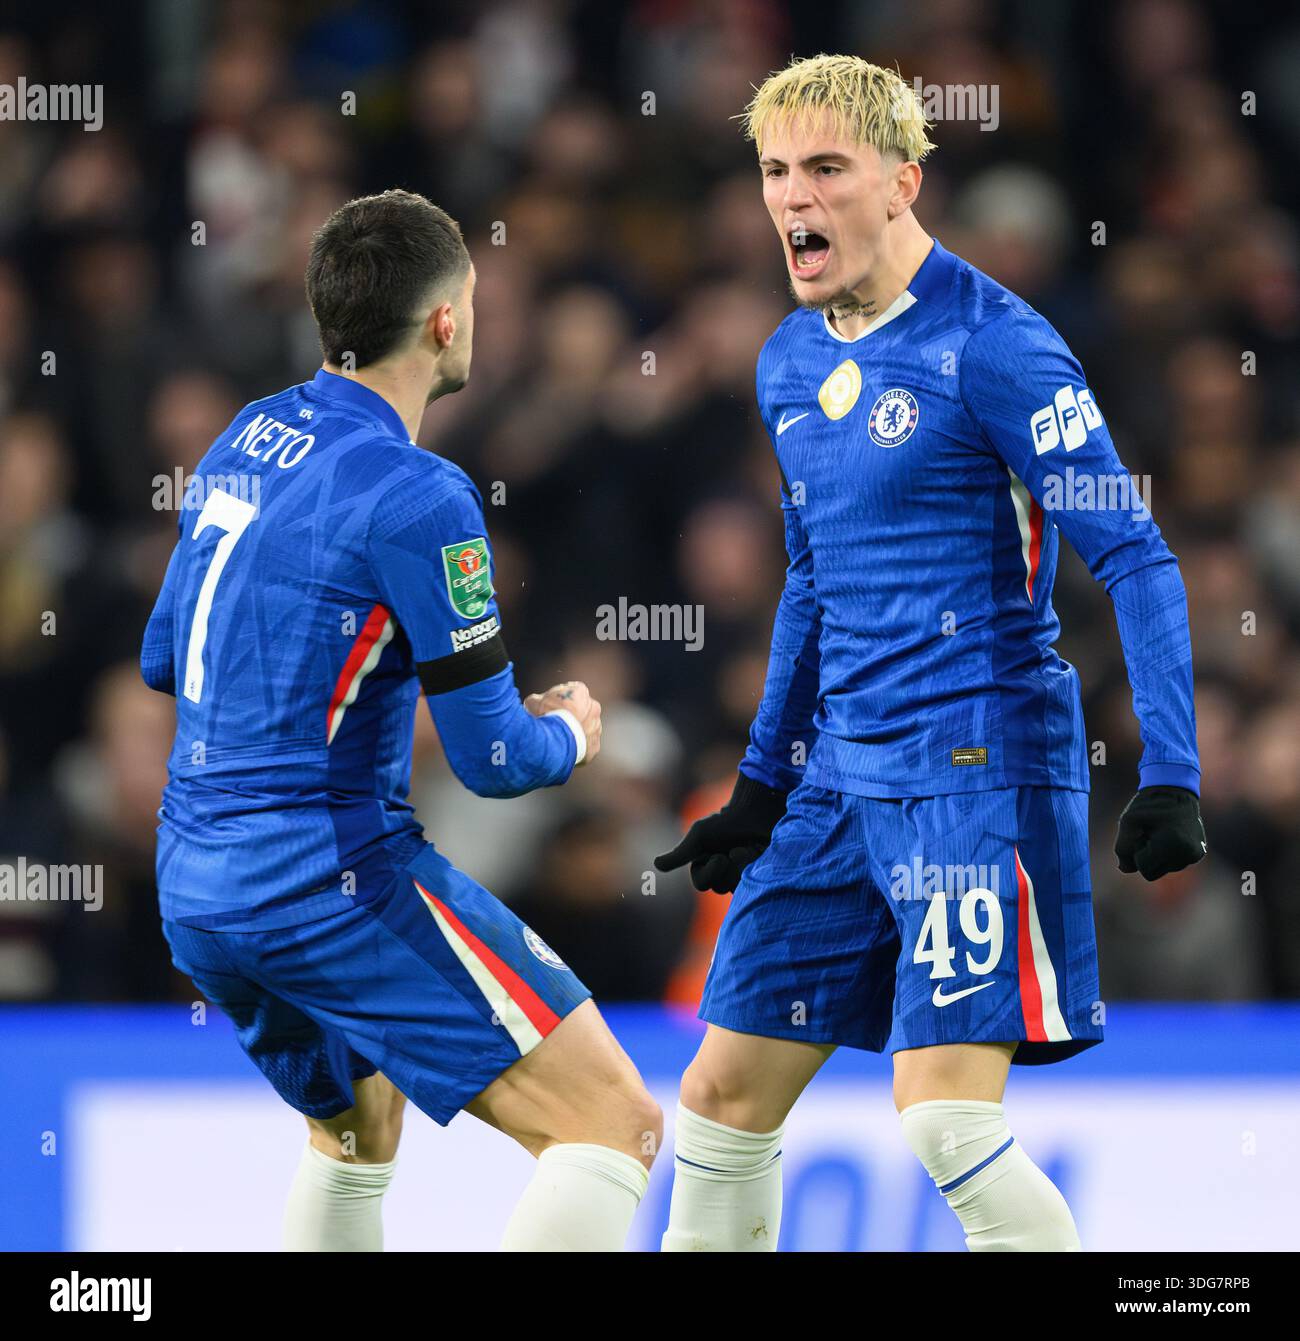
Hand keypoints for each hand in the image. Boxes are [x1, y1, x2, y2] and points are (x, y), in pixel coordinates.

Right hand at [525, 680, 600, 764]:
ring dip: (577, 732)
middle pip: (583, 710)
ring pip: (587, 729)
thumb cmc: (544, 718)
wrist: (555, 742)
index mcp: (580, 692)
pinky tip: (565, 751)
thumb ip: (538, 700)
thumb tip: (535, 703)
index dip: (560, 700)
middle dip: (572, 715)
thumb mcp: (533, 702)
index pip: (572, 691)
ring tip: (560, 740)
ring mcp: (596, 728)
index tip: (552, 707)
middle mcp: (593, 707)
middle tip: (557, 724)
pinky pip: (586, 746)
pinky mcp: (594, 746)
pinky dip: (578, 748)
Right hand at [654, 773, 788, 892]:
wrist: (756, 812)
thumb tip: (656, 865)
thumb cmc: (725, 822)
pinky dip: (755, 866)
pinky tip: (759, 853)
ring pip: (737, 886)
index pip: (702, 884)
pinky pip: (754, 883)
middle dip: (728, 868)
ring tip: (748, 849)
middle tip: (736, 849)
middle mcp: (720, 873)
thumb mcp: (699, 836)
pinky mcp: (757, 875)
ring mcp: (740, 875)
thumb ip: (679, 854)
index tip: (720, 856)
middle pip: (720, 887)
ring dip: (743, 866)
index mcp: (703, 865)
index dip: (711, 872)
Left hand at [1114, 786, 1206, 880]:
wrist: (1176, 793)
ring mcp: (1195, 855)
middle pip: (1152, 874)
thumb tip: (1124, 869)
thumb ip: (1122, 847)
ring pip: (1163, 869)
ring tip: (1161, 833)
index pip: (1143, 868)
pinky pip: (1173, 864)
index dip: (1137, 852)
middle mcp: (1189, 853)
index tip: (1143, 834)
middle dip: (1146, 857)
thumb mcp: (1128, 821)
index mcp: (1174, 844)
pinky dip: (1167, 853)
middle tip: (1150, 835)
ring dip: (1157, 855)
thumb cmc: (1150, 805)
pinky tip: (1170, 836)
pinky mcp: (1199, 854)